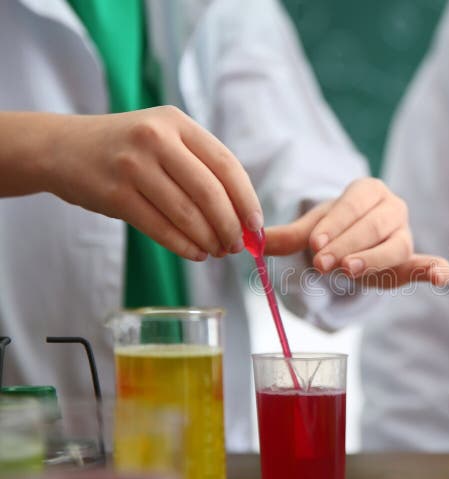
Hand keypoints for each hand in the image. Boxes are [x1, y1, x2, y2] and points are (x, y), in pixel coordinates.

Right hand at [45, 107, 262, 259]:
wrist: (61, 148)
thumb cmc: (126, 149)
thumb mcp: (164, 137)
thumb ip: (201, 166)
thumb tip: (242, 215)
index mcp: (177, 122)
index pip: (227, 165)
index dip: (247, 200)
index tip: (256, 225)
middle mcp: (156, 138)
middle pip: (210, 193)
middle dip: (230, 226)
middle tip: (236, 245)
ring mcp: (133, 165)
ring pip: (186, 214)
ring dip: (208, 240)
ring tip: (217, 251)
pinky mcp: (114, 194)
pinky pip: (160, 228)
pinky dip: (183, 246)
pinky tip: (195, 254)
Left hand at [261, 178, 448, 286]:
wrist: (353, 244)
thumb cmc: (334, 231)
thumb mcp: (310, 231)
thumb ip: (285, 237)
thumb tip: (251, 241)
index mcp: (368, 190)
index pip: (353, 204)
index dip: (335, 224)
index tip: (315, 245)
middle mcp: (393, 207)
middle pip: (373, 225)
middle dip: (347, 244)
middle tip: (322, 263)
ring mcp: (405, 233)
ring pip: (394, 246)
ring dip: (372, 258)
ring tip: (349, 268)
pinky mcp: (411, 260)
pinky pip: (426, 263)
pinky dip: (435, 270)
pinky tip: (442, 278)